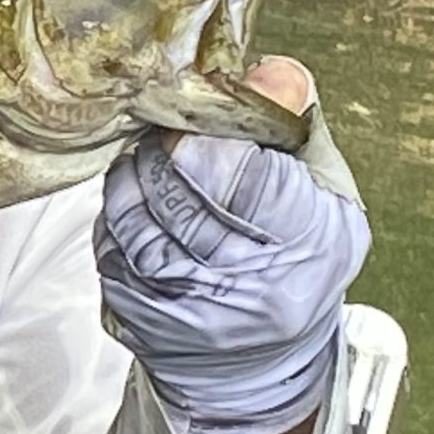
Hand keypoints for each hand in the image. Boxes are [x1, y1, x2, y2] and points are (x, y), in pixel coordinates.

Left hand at [94, 58, 370, 433]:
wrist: (259, 361)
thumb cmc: (298, 261)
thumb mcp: (323, 192)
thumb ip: (296, 127)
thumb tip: (272, 72)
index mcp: (309, 250)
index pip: (248, 177)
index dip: (219, 133)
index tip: (209, 108)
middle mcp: (244, 290)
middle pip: (182, 190)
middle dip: (173, 147)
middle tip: (176, 128)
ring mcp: (182, 309)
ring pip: (135, 213)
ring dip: (139, 173)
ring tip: (158, 159)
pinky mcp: (133, 315)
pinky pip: (110, 240)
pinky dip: (121, 209)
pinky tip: (141, 198)